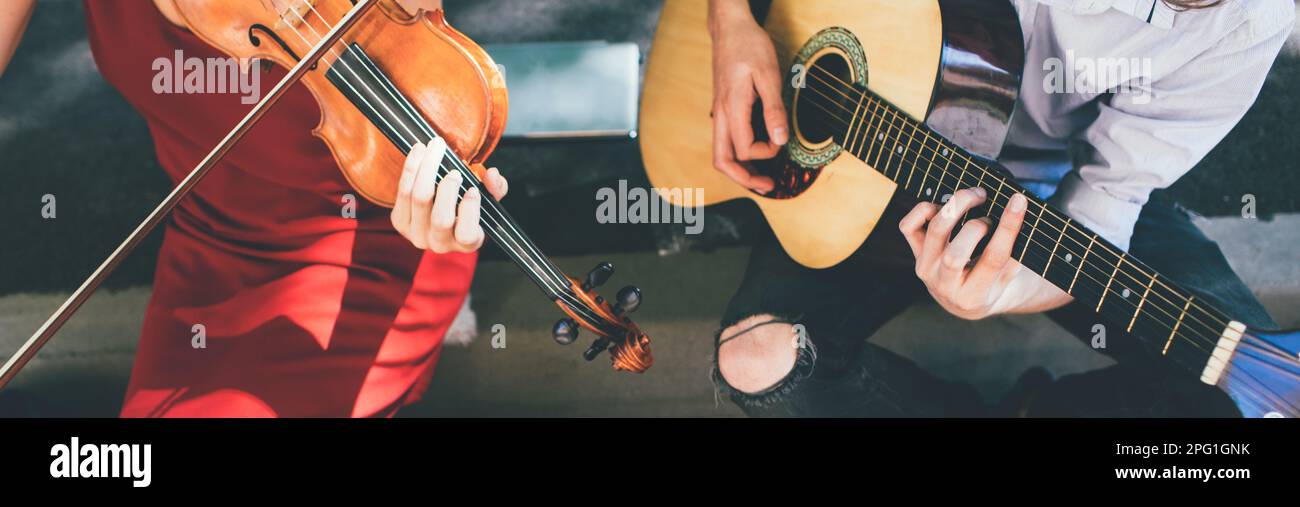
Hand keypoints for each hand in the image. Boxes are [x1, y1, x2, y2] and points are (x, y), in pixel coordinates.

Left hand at [390, 138, 508, 253]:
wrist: (437, 213)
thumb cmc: (466, 207)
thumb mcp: (487, 200)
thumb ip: (495, 188)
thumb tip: (493, 174)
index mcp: (465, 243)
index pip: (466, 235)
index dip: (469, 211)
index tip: (473, 189)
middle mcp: (440, 244)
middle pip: (440, 219)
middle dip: (448, 190)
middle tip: (455, 171)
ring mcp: (417, 234)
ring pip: (419, 200)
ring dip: (427, 169)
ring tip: (436, 148)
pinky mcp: (400, 221)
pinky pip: (403, 192)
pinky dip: (411, 168)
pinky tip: (420, 151)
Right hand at [708, 0, 787, 193]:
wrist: (729, 28)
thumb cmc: (749, 46)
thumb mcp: (768, 75)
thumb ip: (774, 109)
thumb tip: (780, 139)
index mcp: (732, 108)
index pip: (745, 149)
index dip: (767, 151)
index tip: (782, 139)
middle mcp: (722, 115)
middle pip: (722, 161)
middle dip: (744, 178)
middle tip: (767, 185)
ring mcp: (720, 113)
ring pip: (722, 153)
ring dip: (741, 169)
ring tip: (763, 177)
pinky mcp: (724, 110)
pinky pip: (727, 140)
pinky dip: (740, 154)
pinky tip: (758, 151)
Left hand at [899, 189, 1072, 319]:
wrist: (963, 301)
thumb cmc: (991, 283)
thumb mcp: (1009, 275)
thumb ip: (1015, 250)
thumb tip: (1018, 208)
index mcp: (975, 296)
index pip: (993, 259)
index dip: (1008, 228)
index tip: (1019, 201)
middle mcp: (945, 285)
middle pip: (956, 254)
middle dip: (977, 226)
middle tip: (991, 213)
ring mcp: (926, 269)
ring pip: (935, 233)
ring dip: (956, 207)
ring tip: (976, 196)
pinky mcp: (915, 253)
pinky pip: (909, 226)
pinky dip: (923, 209)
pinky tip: (943, 205)